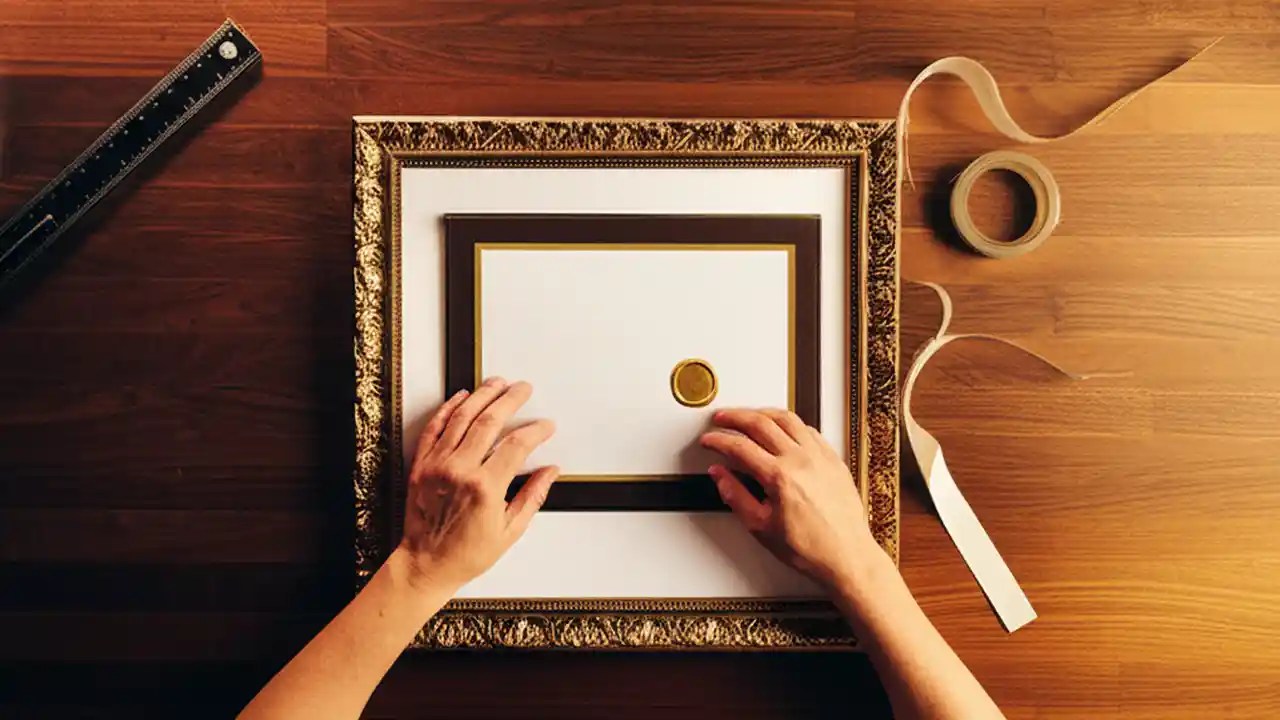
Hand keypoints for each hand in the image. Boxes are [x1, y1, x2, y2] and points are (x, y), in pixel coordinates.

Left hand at [398, 378, 558, 591]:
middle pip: (490, 421)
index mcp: (485, 488)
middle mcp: (460, 471)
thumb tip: (550, 472)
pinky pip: (435, 428)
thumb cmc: (466, 554)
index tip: (545, 426)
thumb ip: (533, 496)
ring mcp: (437, 465)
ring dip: (482, 396)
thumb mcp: (510, 531)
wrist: (426, 565)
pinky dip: (448, 409)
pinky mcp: (421, 465)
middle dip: (511, 399)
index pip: (517, 445)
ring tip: (496, 383)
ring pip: (462, 417)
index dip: (536, 431)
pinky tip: (461, 397)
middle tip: (523, 389)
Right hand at [700, 408, 879, 589]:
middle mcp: (801, 460)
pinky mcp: (833, 459)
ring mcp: (820, 457)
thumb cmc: (810, 549)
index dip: (718, 440)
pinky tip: (783, 428)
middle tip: (721, 418)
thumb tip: (720, 475)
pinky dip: (790, 424)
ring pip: (787, 418)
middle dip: (735, 417)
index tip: (709, 440)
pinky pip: (809, 430)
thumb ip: (735, 496)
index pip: (740, 447)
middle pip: (760, 423)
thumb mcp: (761, 527)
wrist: (847, 556)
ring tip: (749, 415)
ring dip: (762, 413)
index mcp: (780, 477)